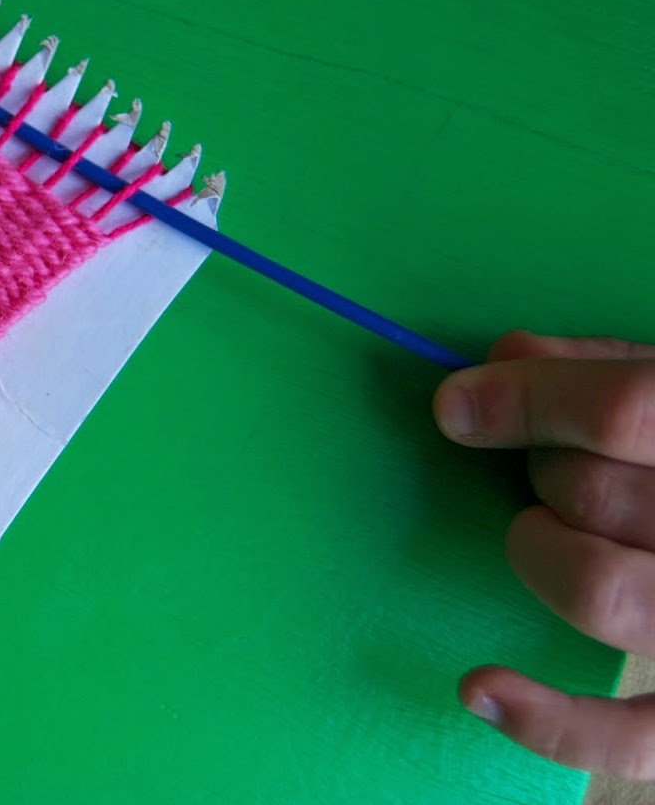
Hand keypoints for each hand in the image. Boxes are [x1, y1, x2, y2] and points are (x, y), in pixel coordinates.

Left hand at [436, 330, 654, 777]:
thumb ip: (609, 369)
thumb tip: (507, 357)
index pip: (626, 411)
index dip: (528, 399)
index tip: (458, 404)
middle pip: (592, 493)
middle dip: (542, 468)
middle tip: (553, 464)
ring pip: (599, 589)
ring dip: (540, 548)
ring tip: (549, 530)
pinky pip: (635, 736)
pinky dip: (552, 720)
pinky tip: (481, 686)